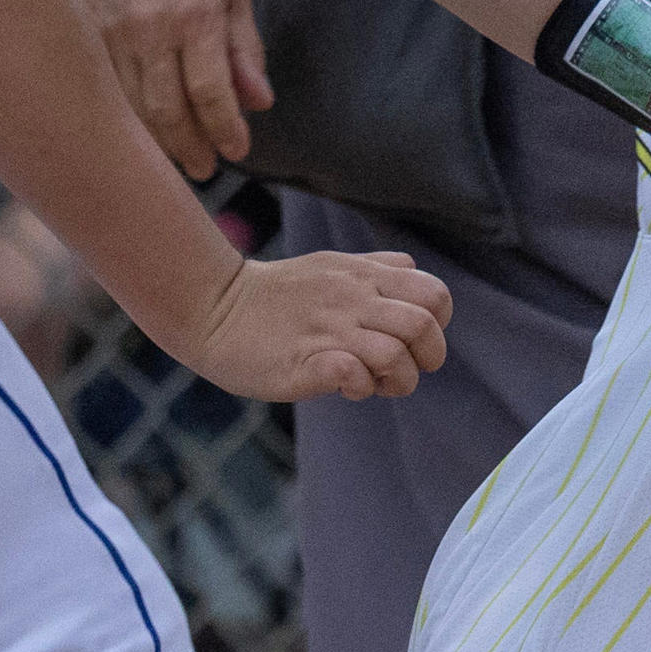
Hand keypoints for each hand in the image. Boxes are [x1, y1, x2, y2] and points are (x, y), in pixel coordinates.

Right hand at [83, 0, 269, 181]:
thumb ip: (247, 50)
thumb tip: (258, 103)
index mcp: (197, 16)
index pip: (211, 92)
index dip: (225, 129)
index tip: (237, 151)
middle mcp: (153, 29)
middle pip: (168, 109)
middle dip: (188, 148)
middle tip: (205, 171)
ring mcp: (115, 32)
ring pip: (133, 106)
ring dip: (158, 141)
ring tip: (180, 159)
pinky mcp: (90, 32)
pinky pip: (109, 88)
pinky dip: (128, 116)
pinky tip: (144, 130)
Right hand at [168, 246, 450, 402]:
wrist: (213, 306)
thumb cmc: (276, 294)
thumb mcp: (331, 265)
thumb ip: (375, 267)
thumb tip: (411, 269)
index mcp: (363, 276)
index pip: (436, 294)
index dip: (437, 324)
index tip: (413, 340)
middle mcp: (352, 299)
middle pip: (424, 326)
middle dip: (427, 358)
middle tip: (401, 370)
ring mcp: (328, 330)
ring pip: (395, 354)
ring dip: (395, 379)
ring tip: (372, 383)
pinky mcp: (303, 361)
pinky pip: (353, 373)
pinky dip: (359, 386)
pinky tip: (343, 384)